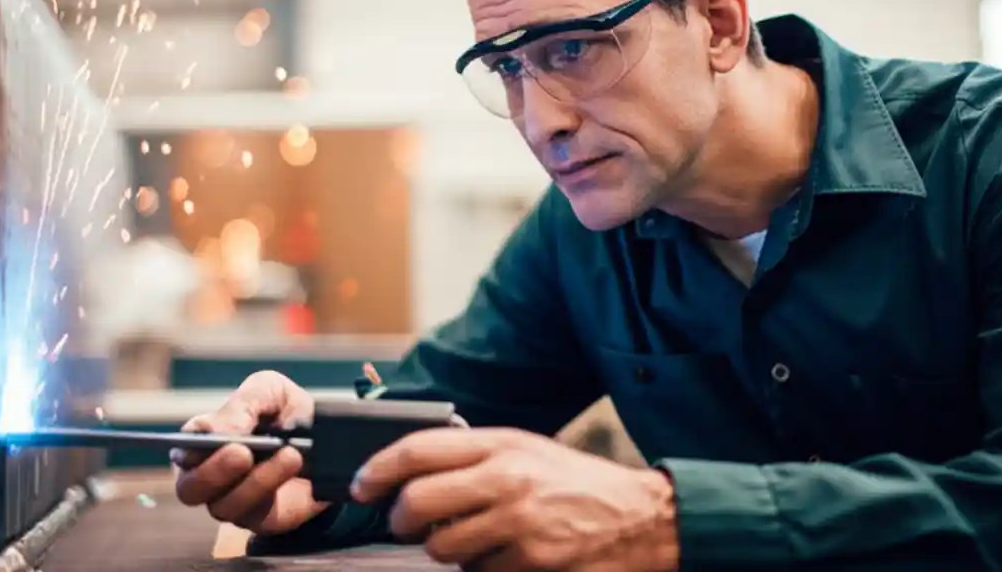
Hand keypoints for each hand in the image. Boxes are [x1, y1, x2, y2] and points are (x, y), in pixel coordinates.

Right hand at [172, 371, 330, 533]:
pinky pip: (259, 516)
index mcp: (204, 440)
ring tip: (290, 454)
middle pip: (190, 489)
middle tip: (242, 453)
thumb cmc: (287, 410)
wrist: (330, 439)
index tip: (211, 437)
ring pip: (226, 506)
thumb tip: (220, 432)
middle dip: (213, 472)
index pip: (182, 448)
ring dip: (258, 480)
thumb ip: (243, 404)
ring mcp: (233, 501)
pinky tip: (297, 465)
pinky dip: (278, 489)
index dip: (190, 447)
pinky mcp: (261, 519)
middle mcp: (210, 476)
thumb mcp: (269, 391)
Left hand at [351, 428, 679, 570]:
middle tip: (403, 524)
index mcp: (502, 443)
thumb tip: (412, 471)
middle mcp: (507, 478)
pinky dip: (483, 569)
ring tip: (470, 540)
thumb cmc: (577, 484)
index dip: (378, 469)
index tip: (361, 485)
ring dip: (445, 550)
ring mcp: (518, 523)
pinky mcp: (529, 563)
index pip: (419, 448)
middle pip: (417, 501)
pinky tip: (505, 555)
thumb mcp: (527, 450)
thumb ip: (475, 454)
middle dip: (399, 519)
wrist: (640, 519)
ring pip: (441, 547)